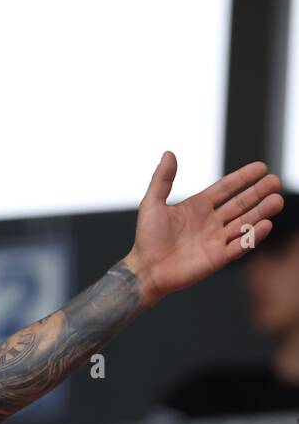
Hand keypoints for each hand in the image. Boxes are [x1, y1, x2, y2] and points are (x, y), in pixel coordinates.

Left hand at [125, 152, 283, 304]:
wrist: (146, 269)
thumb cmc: (147, 237)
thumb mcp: (152, 204)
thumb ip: (162, 179)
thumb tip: (169, 153)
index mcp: (198, 207)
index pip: (226, 188)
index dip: (243, 178)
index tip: (261, 167)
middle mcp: (211, 222)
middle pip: (241, 204)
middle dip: (258, 193)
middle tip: (276, 181)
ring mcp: (216, 239)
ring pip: (245, 223)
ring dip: (261, 212)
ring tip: (277, 200)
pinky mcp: (218, 257)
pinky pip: (240, 245)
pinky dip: (253, 236)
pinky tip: (265, 224)